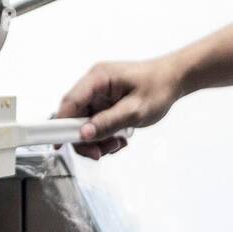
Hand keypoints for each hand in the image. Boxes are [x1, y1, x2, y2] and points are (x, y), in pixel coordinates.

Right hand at [56, 54, 187, 158]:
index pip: (70, 102)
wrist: (174, 80)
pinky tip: (120, 138)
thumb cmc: (159, 87)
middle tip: (99, 153)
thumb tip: (84, 134)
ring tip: (117, 143)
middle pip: (74, 117)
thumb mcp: (135, 110)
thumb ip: (108, 122)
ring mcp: (98, 95)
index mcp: (99, 78)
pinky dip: (104, 136)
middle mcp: (94, 85)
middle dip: (85, 138)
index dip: (60, 124)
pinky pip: (95, 125)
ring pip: (84, 124)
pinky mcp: (104, 104)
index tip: (58, 144)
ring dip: (97, 140)